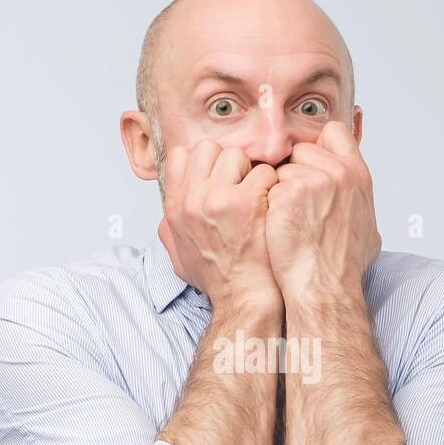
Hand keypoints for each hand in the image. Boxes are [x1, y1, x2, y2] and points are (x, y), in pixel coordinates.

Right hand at [158, 139, 280, 311]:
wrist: (243, 297)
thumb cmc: (218, 278)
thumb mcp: (178, 255)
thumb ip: (170, 228)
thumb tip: (170, 212)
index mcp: (175, 207)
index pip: (181, 155)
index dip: (203, 162)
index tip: (217, 176)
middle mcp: (192, 200)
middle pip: (208, 148)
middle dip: (227, 162)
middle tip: (240, 184)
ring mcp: (219, 198)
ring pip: (237, 154)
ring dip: (251, 171)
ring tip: (257, 194)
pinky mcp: (248, 201)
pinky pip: (264, 171)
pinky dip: (273, 184)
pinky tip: (271, 203)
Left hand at [264, 120, 380, 304]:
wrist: (324, 288)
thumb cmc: (343, 266)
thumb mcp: (368, 228)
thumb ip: (358, 201)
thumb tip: (353, 194)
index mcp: (359, 177)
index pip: (335, 132)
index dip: (318, 145)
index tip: (310, 163)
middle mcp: (339, 173)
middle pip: (302, 149)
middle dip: (294, 172)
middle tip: (296, 205)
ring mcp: (313, 181)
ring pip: (282, 169)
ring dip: (278, 190)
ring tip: (289, 221)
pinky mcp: (287, 194)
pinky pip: (267, 187)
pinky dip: (267, 206)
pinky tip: (277, 228)